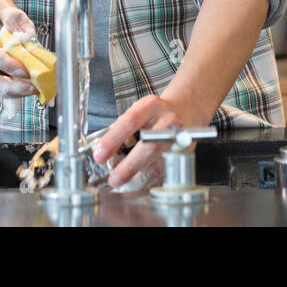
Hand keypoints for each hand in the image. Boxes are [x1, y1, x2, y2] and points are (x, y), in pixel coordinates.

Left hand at [91, 93, 209, 190]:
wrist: (186, 108)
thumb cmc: (156, 112)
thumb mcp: (139, 110)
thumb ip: (122, 128)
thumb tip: (103, 150)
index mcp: (151, 105)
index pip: (130, 121)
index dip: (113, 139)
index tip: (99, 155)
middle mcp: (167, 119)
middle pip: (148, 145)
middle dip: (129, 166)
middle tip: (113, 178)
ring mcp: (178, 136)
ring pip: (160, 161)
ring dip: (139, 176)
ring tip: (123, 181)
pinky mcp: (184, 150)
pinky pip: (166, 168)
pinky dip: (151, 178)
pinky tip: (140, 181)